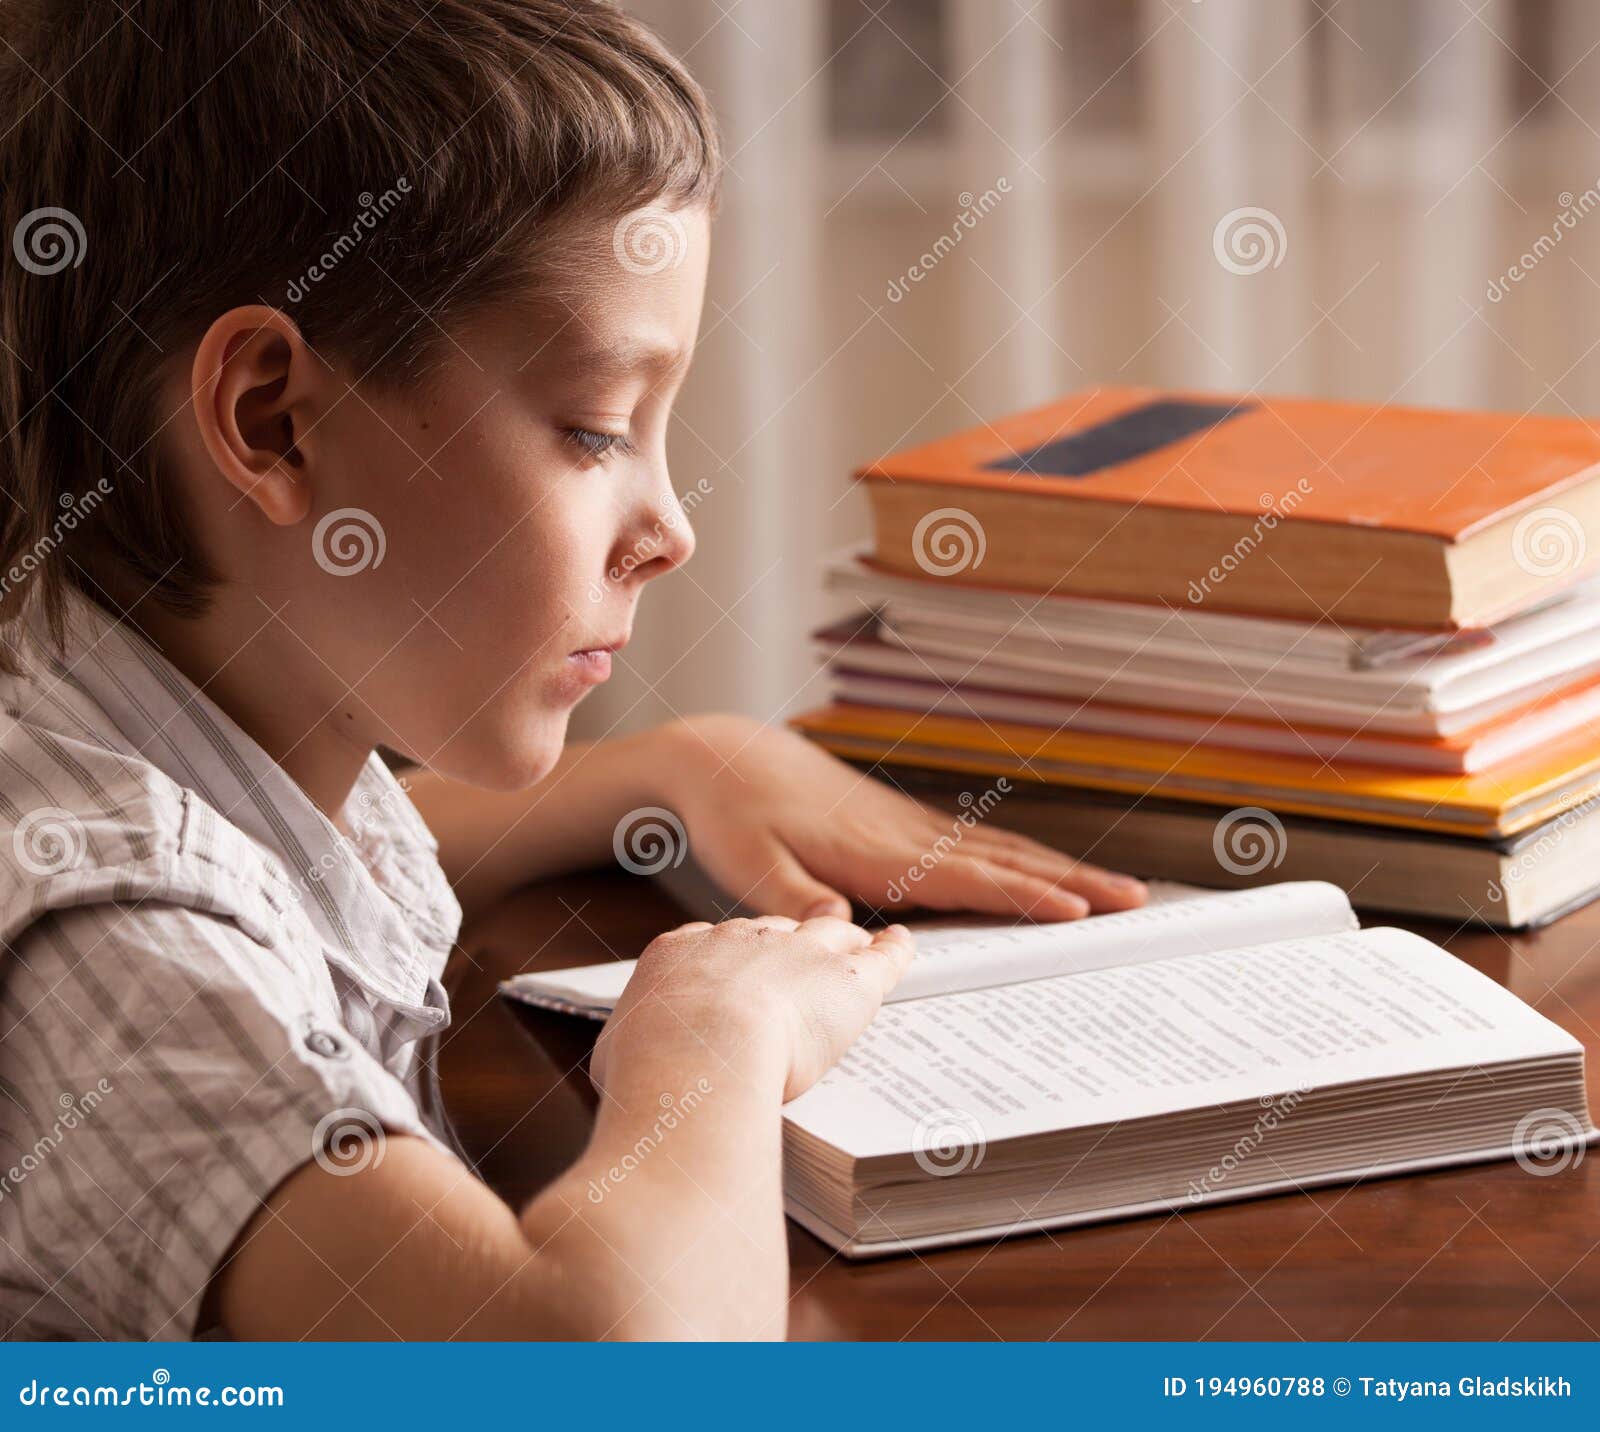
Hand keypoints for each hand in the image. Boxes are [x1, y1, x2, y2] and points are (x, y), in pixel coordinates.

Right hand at [593, 914, 913, 1100]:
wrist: (700, 1055)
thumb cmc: (650, 1064)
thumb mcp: (617, 1053)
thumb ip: (630, 1045)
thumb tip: (625, 1059)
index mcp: (681, 953)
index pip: (711, 943)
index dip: (729, 958)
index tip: (735, 971)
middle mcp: (741, 941)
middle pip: (775, 931)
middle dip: (788, 946)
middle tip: (798, 965)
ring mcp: (799, 953)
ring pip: (829, 933)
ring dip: (843, 939)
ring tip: (860, 942)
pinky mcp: (849, 981)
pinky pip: (880, 955)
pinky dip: (894, 949)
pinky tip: (902, 944)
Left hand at [654, 714, 1145, 922]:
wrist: (725, 756)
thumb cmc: (736, 814)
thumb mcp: (749, 865)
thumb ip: (794, 902)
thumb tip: (843, 931)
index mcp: (874, 852)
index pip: (964, 878)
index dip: (1023, 896)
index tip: (1077, 912)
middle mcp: (905, 835)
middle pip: (1005, 860)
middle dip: (1073, 883)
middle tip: (1135, 903)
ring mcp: (909, 825)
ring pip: (1002, 848)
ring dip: (1062, 869)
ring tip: (1118, 889)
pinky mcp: (902, 822)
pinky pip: (979, 842)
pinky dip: (1025, 857)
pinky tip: (1048, 870)